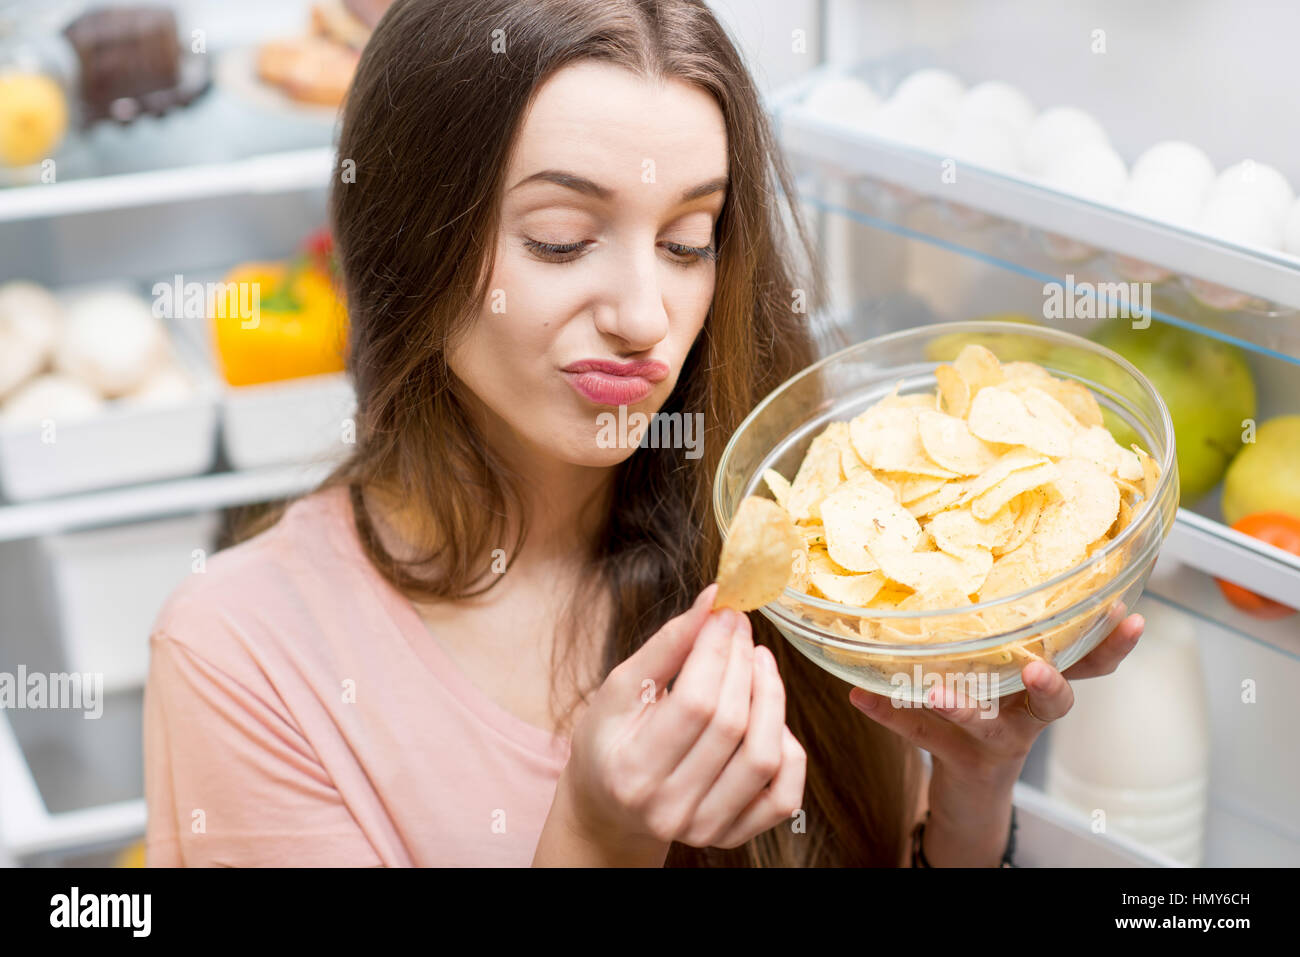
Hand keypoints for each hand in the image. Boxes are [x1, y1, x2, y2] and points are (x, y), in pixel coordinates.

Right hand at [535, 584, 805, 865]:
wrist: (608, 808)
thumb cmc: (609, 741)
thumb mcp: (619, 690)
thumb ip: (666, 646)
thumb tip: (712, 599)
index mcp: (632, 771)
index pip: (695, 702)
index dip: (717, 651)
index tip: (724, 614)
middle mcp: (669, 809)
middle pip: (732, 725)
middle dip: (743, 664)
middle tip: (741, 629)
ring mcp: (704, 828)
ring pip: (764, 757)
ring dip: (771, 697)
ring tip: (759, 662)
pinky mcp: (733, 836)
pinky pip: (784, 794)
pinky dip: (789, 749)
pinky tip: (771, 717)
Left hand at [847, 610, 1145, 787]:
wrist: (972, 780)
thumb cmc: (990, 701)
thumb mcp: (1001, 663)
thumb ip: (1001, 622)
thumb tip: (970, 546)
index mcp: (1043, 678)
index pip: (1087, 658)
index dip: (1111, 641)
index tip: (1128, 613)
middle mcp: (1026, 711)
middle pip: (1055, 701)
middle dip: (1052, 682)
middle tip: (1038, 668)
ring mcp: (995, 739)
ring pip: (986, 725)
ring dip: (962, 707)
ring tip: (934, 693)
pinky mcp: (958, 757)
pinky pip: (922, 735)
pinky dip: (890, 715)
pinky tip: (861, 697)